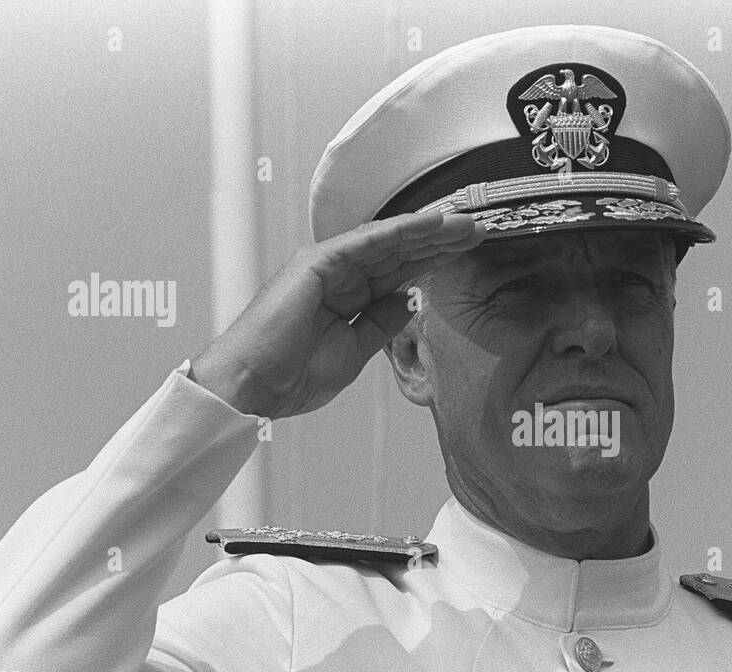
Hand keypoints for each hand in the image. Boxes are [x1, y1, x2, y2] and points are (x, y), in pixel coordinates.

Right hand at [190, 211, 485, 418]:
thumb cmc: (290, 376)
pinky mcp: (318, 262)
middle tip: (479, 229)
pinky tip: (430, 224)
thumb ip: (381, 324)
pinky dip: (401, 230)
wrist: (252, 387)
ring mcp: (328, 264)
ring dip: (429, 230)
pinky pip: (367, 241)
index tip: (468, 253)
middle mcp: (339, 274)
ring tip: (465, 223)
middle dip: (441, 240)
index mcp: (348, 297)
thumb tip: (409, 300)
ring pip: (389, 240)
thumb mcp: (354, 351)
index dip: (435, 260)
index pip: (400, 271)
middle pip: (400, 251)